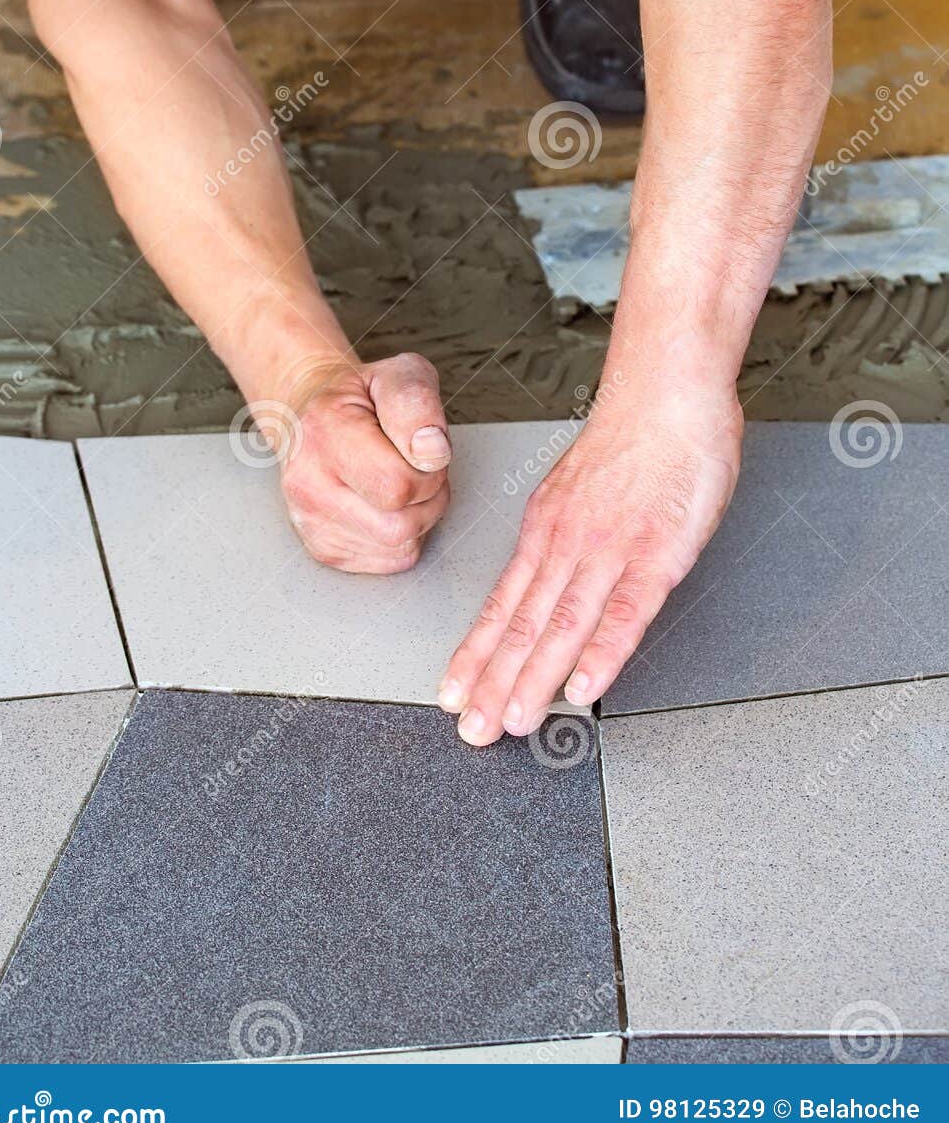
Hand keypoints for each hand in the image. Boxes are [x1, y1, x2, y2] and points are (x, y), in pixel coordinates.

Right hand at [273, 351, 451, 573]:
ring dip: (419, 517)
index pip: (398, 484)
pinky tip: (387, 506)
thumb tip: (432, 452)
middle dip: (426, 495)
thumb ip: (417, 403)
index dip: (429, 468)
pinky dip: (403, 537)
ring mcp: (310, 520)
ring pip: (398, 546)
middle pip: (399, 524)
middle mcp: (307, 482)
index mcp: (324, 431)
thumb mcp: (397, 375)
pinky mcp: (322, 547)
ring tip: (402, 483)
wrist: (310, 418)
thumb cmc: (360, 398)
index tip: (419, 445)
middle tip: (415, 466)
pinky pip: (390, 560)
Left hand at [437, 376, 743, 742]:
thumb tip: (551, 576)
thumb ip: (563, 535)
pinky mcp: (657, 555)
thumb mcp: (575, 488)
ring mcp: (610, 551)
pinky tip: (583, 686)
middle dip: (493, 682)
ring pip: (563, 625)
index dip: (476, 654)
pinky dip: (602, 653)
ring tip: (512, 721)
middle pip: (522, 624)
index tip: (455, 691)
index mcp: (546, 529)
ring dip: (534, 678)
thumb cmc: (633, 438)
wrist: (666, 393)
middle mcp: (567, 544)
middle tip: (472, 729)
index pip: (502, 604)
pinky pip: (626, 612)